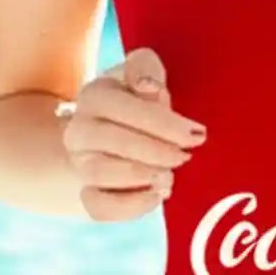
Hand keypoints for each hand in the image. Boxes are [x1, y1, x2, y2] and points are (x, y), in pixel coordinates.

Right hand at [61, 48, 206, 220]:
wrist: (113, 136)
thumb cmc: (138, 101)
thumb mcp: (143, 74)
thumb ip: (146, 69)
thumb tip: (149, 88)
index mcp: (95, 95)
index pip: (123, 107)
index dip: (162, 123)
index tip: (196, 134)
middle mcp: (80, 129)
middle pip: (111, 140)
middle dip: (156, 150)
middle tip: (184, 156)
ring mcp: (79, 163)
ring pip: (98, 173)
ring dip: (140, 176)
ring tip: (169, 176)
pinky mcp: (86, 193)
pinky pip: (98, 206)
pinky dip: (130, 206)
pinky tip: (157, 196)